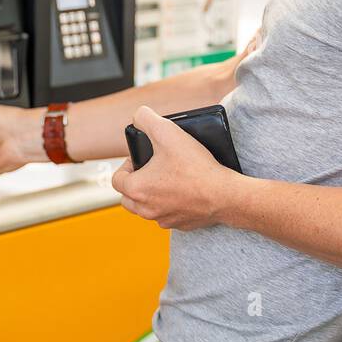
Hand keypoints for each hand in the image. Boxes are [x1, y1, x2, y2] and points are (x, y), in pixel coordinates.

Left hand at [111, 106, 240, 230]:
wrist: (225, 194)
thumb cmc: (196, 167)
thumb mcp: (167, 131)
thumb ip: (146, 119)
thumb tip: (138, 116)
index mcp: (136, 189)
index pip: (117, 179)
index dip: (126, 165)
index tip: (141, 158)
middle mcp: (146, 209)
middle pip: (128, 198)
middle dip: (135, 183)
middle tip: (151, 169)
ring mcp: (163, 219)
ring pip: (146, 209)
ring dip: (151, 195)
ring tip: (166, 178)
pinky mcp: (180, 224)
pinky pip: (167, 215)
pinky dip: (170, 204)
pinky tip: (183, 190)